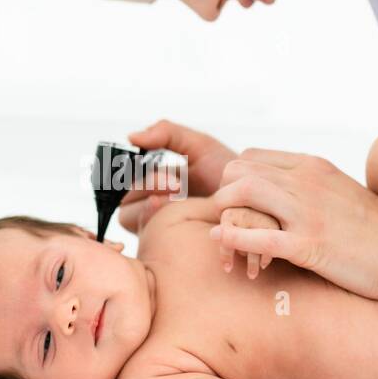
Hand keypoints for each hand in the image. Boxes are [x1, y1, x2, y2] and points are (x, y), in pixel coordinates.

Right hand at [118, 120, 237, 232]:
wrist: (254, 198)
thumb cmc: (227, 171)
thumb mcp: (198, 146)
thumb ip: (166, 134)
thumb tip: (131, 136)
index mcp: (151, 185)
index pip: (123, 183)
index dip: (138, 175)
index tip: (161, 168)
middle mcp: (150, 209)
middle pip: (124, 203)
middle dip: (146, 189)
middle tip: (176, 183)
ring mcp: (158, 228)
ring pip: (133, 220)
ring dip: (152, 207)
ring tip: (181, 195)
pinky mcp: (169, 244)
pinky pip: (151, 238)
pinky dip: (163, 224)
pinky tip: (186, 214)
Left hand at [209, 149, 377, 299]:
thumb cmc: (375, 228)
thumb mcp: (338, 191)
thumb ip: (307, 186)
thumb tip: (276, 192)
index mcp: (312, 167)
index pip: (250, 158)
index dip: (232, 179)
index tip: (232, 202)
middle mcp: (307, 182)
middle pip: (239, 170)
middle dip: (222, 193)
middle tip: (223, 218)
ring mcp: (308, 212)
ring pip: (245, 192)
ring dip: (225, 211)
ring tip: (223, 231)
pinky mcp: (311, 245)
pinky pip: (260, 235)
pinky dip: (235, 237)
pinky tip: (223, 242)